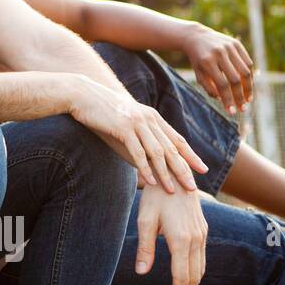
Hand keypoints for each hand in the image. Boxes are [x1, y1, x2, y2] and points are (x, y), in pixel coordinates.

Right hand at [63, 74, 207, 192]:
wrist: (82, 94)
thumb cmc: (101, 110)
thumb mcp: (124, 121)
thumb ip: (137, 136)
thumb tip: (146, 156)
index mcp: (152, 117)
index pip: (177, 139)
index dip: (191, 155)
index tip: (202, 169)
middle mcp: (149, 119)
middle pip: (171, 148)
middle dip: (184, 169)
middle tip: (193, 187)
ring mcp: (136, 122)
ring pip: (157, 152)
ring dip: (166, 173)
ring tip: (173, 190)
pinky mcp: (123, 127)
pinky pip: (138, 152)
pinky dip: (145, 168)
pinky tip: (150, 182)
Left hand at [135, 184, 208, 284]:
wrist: (174, 173)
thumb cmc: (155, 196)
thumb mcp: (145, 220)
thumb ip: (145, 248)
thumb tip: (141, 272)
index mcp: (181, 239)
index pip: (182, 276)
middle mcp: (196, 239)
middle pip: (194, 276)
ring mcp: (202, 235)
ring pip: (200, 268)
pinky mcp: (202, 230)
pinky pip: (202, 257)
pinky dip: (197, 272)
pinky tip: (190, 279)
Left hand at [182, 23, 254, 115]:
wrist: (196, 37)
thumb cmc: (197, 59)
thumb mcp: (198, 74)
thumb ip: (208, 87)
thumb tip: (222, 100)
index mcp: (207, 62)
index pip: (222, 85)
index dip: (228, 99)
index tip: (232, 112)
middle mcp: (219, 54)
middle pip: (235, 79)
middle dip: (240, 96)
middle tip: (243, 108)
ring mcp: (229, 47)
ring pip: (245, 71)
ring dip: (249, 88)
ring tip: (248, 99)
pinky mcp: (237, 44)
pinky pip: (248, 62)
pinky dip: (250, 75)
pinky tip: (249, 86)